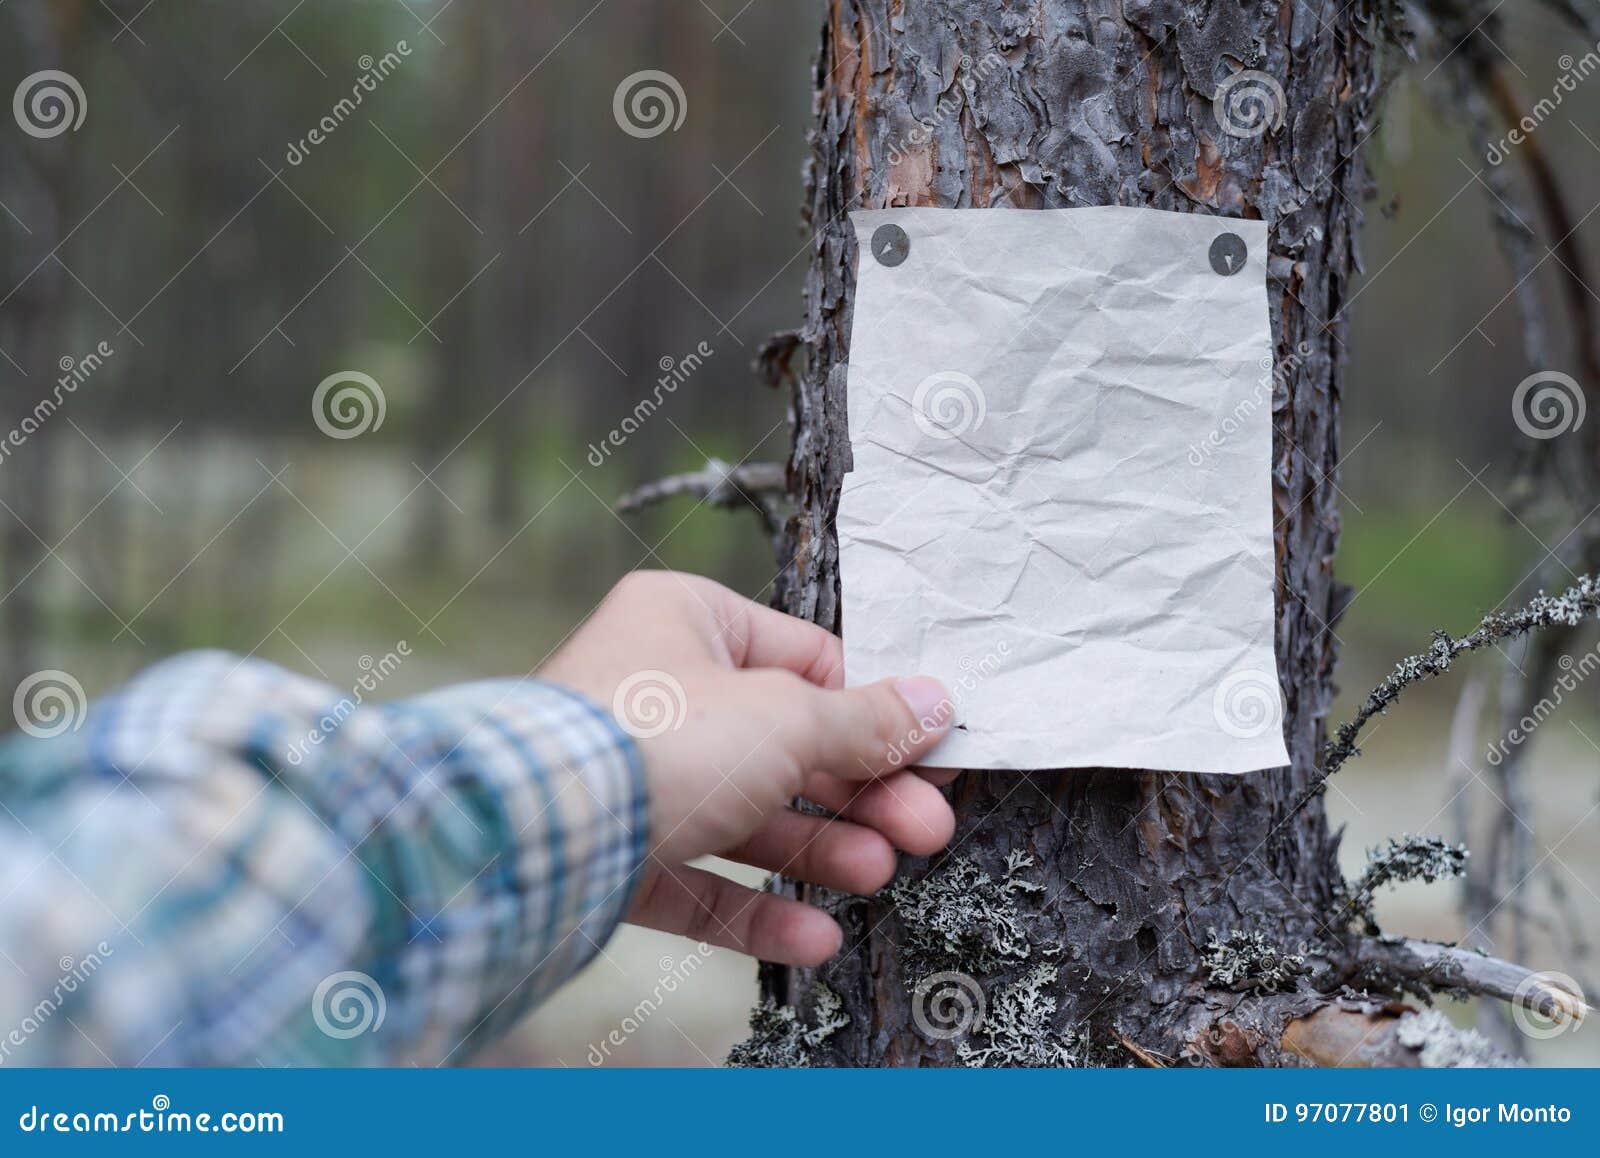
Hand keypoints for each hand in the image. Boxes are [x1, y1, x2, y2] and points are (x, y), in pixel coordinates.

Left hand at [540, 571, 956, 965]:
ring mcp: (633, 777)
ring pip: (746, 816)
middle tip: (925, 828)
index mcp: (688, 621)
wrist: (537, 830)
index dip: (875, 708)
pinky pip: (700, 880)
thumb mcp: (788, 716)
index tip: (931, 751)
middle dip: (860, 793)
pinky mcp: (616, 852)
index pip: (805, 658)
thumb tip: (933, 705)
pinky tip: (817, 936)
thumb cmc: (655, 738)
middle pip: (784, 744)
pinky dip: (758, 908)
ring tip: (878, 873)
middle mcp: (656, 690)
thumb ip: (867, 721)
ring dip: (820, 848)